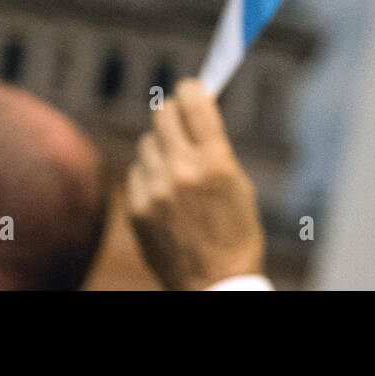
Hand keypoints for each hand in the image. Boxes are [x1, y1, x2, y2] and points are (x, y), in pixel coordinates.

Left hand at [125, 78, 264, 289]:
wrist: (215, 286)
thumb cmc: (236, 233)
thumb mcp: (238, 184)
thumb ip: (214, 146)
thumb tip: (195, 108)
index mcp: (217, 161)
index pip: (193, 100)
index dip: (192, 89)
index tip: (191, 90)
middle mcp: (183, 171)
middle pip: (163, 113)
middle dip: (173, 113)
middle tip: (180, 122)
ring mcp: (156, 190)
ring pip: (147, 142)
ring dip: (160, 147)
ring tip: (176, 170)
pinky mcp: (137, 208)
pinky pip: (136, 170)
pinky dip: (149, 175)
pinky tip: (165, 195)